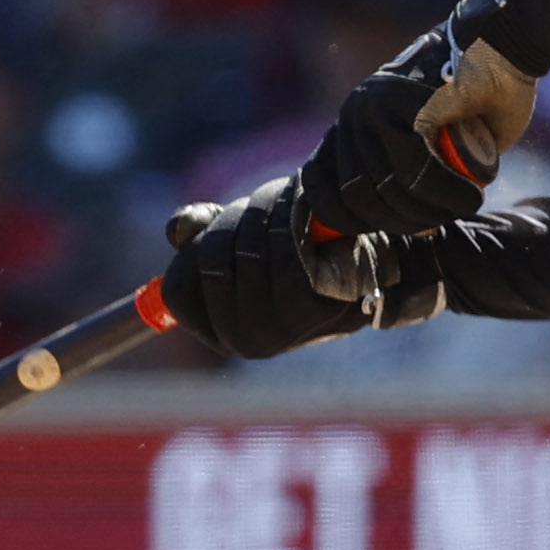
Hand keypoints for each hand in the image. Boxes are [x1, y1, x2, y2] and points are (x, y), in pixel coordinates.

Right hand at [155, 178, 440, 358]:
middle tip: (266, 207)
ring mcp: (278, 331)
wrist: (373, 258)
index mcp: (218, 330)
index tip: (227, 228)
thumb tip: (178, 229)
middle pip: (212, 261)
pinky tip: (312, 228)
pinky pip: (283, 254)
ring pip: (248, 250)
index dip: (198, 247)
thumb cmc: (302, 246)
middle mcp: (243, 342)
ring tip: (292, 215)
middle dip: (237, 220)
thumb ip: (204, 231)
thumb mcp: (242, 235)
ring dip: (267, 215)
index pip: (176, 289)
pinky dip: (294, 227)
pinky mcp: (312, 310)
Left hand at [290, 0, 540, 244]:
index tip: (392, 229)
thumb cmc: (479, 97)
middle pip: (356, 197)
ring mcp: (373, 105)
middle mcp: (353, 113)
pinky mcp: (404, 103)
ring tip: (464, 206)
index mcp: (351, 125)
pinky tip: (469, 197)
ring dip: (429, 213)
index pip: (323, 188)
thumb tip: (413, 229)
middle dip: (401, 224)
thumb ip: (412, 178)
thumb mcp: (434, 143)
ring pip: (387, 187)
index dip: (351, 223)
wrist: (505, 41)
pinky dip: (444, 193)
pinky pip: (414, 168)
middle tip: (440, 223)